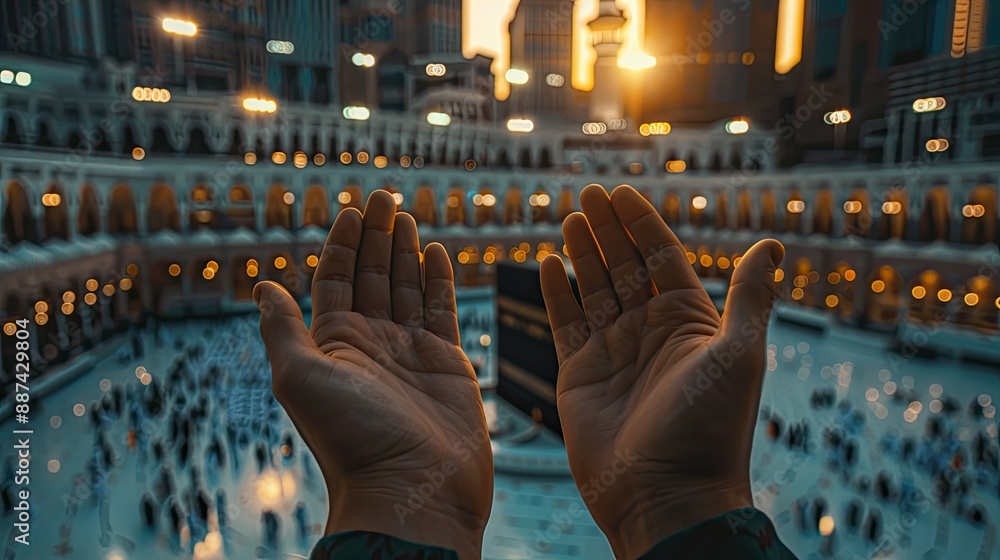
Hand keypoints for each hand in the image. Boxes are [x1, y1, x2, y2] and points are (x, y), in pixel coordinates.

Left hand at [255, 190, 491, 558]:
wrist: (412, 489)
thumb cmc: (350, 438)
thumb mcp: (300, 377)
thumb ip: (283, 329)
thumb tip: (260, 286)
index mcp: (333, 343)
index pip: (336, 279)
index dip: (343, 243)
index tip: (353, 209)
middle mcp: (370, 343)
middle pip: (372, 275)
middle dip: (377, 235)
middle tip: (385, 196)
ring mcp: (410, 351)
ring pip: (406, 287)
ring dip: (405, 250)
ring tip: (407, 215)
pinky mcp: (446, 362)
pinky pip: (441, 309)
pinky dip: (439, 279)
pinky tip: (436, 251)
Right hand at [540, 184, 783, 558]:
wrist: (666, 495)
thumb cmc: (709, 428)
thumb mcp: (739, 354)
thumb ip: (750, 297)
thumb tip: (773, 243)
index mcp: (688, 322)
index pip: (661, 258)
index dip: (641, 224)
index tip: (621, 192)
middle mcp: (649, 332)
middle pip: (624, 266)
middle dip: (608, 229)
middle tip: (588, 192)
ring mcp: (612, 352)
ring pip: (593, 288)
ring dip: (582, 252)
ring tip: (571, 217)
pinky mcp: (579, 374)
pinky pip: (564, 322)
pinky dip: (555, 293)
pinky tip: (548, 262)